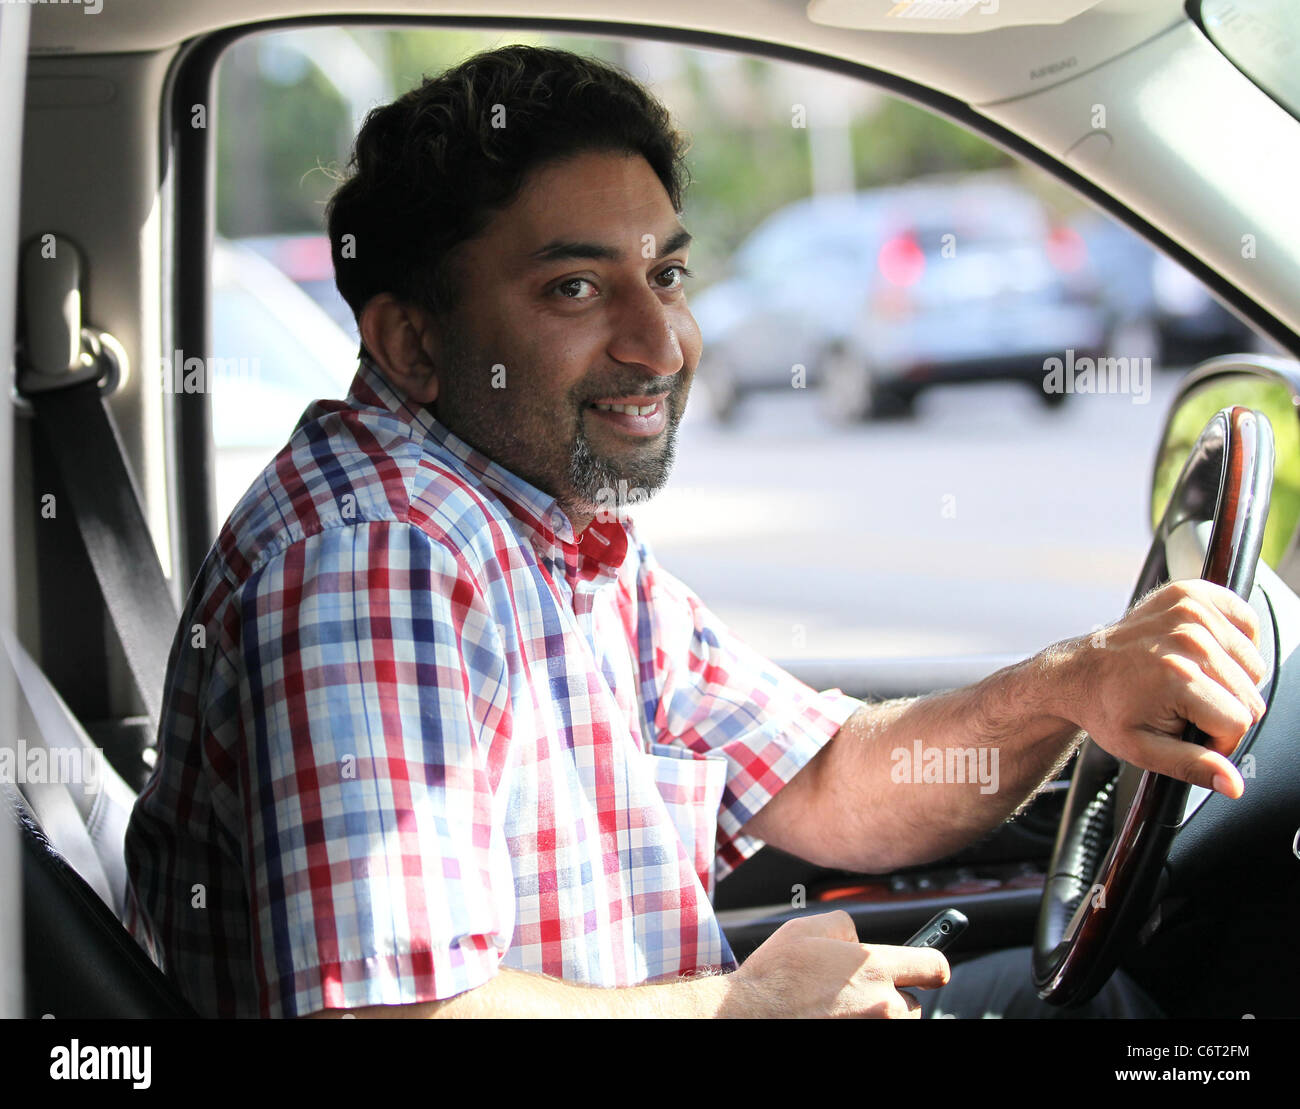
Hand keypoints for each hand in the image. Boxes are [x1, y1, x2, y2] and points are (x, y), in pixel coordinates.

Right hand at [725, 910, 948, 1017]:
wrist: (749, 1016)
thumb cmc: (775, 974)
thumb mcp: (808, 928)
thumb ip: (846, 927)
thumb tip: (858, 940)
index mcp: (873, 967)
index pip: (934, 966)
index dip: (931, 963)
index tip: (928, 967)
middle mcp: (881, 1005)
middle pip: (912, 1004)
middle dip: (890, 997)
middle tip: (856, 993)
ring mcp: (872, 1033)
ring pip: (893, 1024)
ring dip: (876, 1018)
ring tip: (838, 1011)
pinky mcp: (862, 1049)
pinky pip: (872, 1035)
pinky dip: (855, 1027)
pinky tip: (828, 1019)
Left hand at [1049, 579, 1266, 797]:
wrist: (1079, 670)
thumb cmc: (1106, 708)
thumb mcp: (1142, 749)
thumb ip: (1193, 767)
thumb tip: (1234, 784)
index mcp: (1177, 677)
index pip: (1240, 721)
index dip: (1218, 738)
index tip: (1188, 732)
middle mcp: (1188, 638)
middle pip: (1250, 693)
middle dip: (1223, 709)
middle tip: (1182, 706)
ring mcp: (1190, 611)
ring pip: (1252, 663)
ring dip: (1228, 677)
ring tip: (1187, 679)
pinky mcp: (1192, 593)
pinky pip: (1246, 621)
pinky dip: (1233, 640)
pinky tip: (1201, 653)